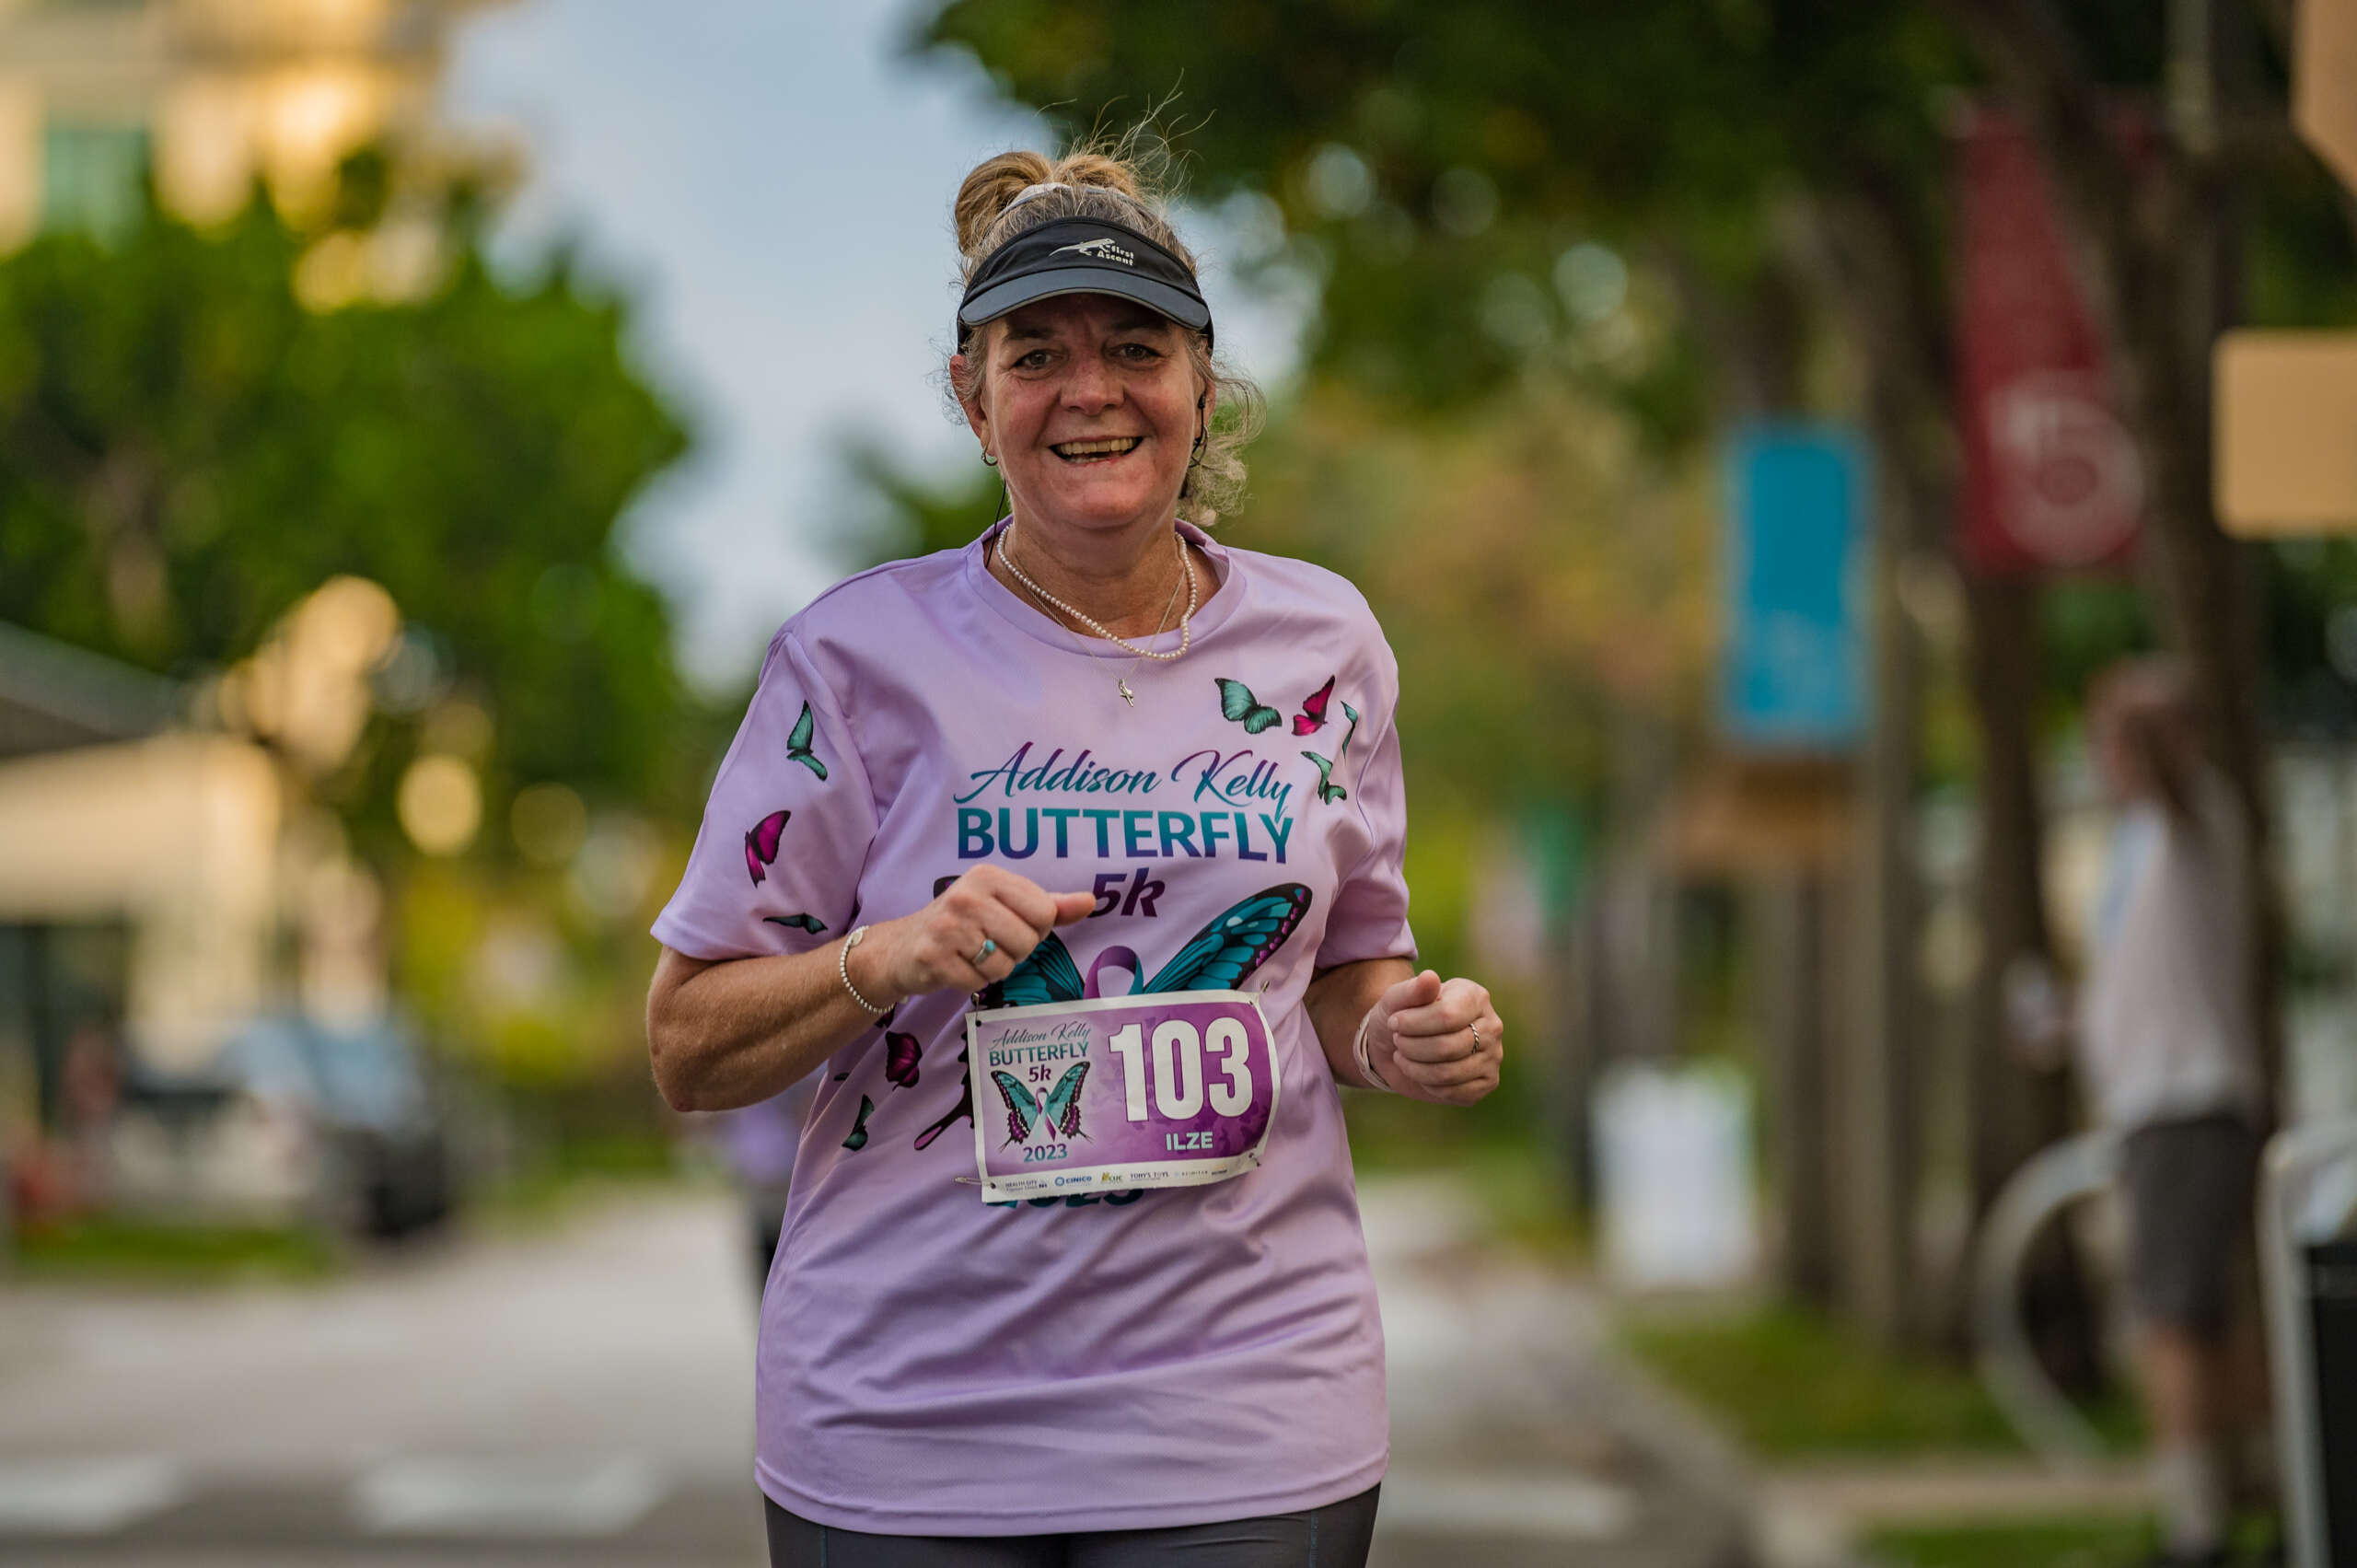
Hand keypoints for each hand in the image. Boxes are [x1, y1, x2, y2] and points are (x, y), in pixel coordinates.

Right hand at [864, 865, 1093, 1002]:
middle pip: (1027, 942)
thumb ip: (1050, 905)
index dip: (1034, 928)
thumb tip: (1091, 901)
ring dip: (992, 970)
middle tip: (986, 943)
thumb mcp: (1005, 905)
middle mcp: (967, 895)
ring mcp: (947, 927)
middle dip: (1013, 952)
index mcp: (988, 876)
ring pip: (1004, 966)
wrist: (902, 947)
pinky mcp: (933, 957)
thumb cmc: (963, 924)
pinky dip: (970, 982)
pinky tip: (954, 967)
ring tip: (970, 955)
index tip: (1008, 925)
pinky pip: (977, 983)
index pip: (1045, 913)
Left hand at [1368, 970, 1502, 1105]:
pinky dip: (1427, 1085)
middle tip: (1398, 1041)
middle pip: (1448, 1047)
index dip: (1413, 1024)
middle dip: (1411, 1047)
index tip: (1393, 1022)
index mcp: (1475, 997)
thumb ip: (1412, 989)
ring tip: (1404, 1055)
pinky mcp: (1487, 1082)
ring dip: (1415, 1067)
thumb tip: (1430, 978)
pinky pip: (1454, 1092)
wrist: (1398, 1045)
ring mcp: (1493, 1055)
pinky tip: (1420, 1072)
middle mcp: (1492, 1025)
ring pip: (1449, 1073)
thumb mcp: (1397, 999)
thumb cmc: (1401, 1016)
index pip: (1447, 1016)